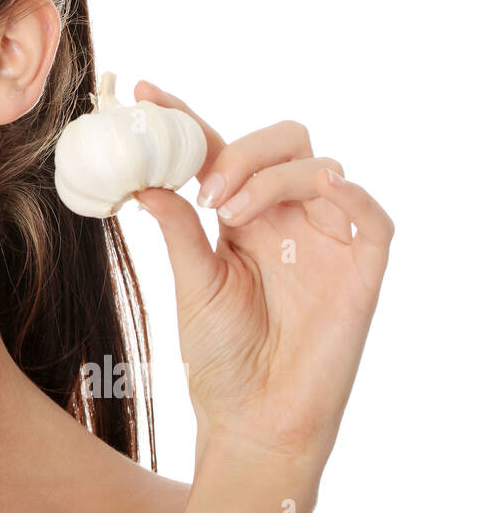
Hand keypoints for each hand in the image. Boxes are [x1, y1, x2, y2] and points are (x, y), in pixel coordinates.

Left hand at [130, 81, 394, 469]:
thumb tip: (142, 178)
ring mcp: (327, 239)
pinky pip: (370, 212)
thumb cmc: (221, 356)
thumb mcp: (191, 282)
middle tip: (206, 185)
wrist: (253, 418)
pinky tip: (305, 199)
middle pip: (281, 141)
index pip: (217, 151)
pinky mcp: (363, 266)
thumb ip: (176, 227)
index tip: (143, 93)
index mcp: (241, 217)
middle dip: (240, 149)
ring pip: (318, 165)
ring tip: (226, 212)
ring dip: (270, 176)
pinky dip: (341, 193)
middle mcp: (286, 218)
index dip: (185, 118)